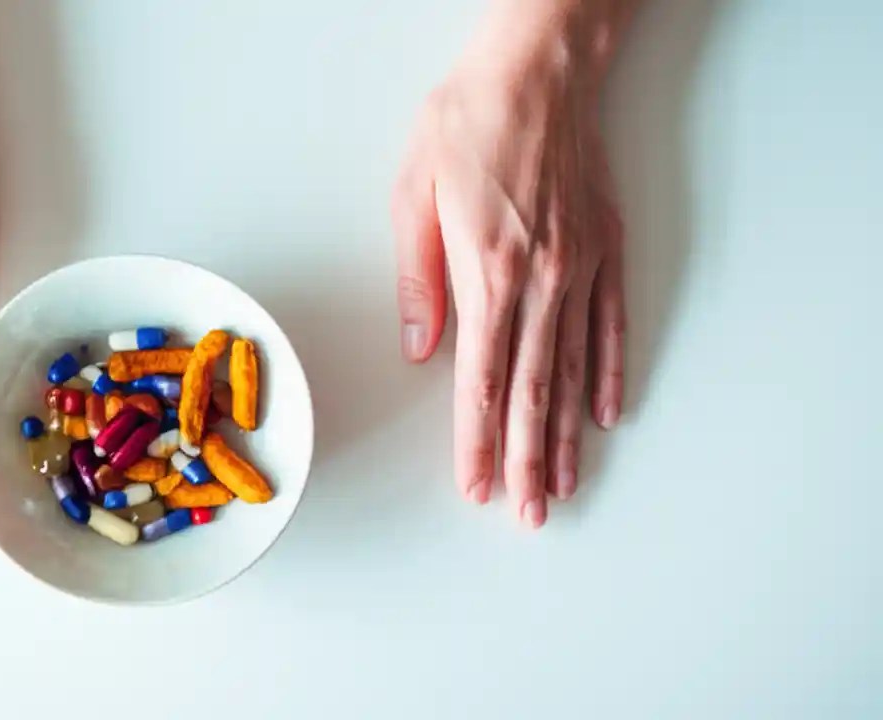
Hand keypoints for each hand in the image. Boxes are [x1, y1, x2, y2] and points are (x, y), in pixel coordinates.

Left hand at [393, 5, 630, 527]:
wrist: (538, 70)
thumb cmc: (467, 124)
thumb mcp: (414, 195)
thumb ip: (420, 279)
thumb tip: (422, 348)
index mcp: (486, 271)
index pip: (482, 378)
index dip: (479, 439)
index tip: (477, 485)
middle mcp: (540, 280)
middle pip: (532, 390)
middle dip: (526, 459)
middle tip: (525, 512)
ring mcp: (579, 268)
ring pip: (571, 370)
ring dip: (567, 435)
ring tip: (563, 486)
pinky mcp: (605, 250)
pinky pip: (611, 325)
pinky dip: (608, 373)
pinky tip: (606, 414)